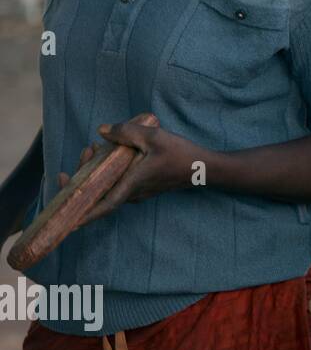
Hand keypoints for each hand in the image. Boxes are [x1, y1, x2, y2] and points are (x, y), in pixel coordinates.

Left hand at [76, 114, 205, 225]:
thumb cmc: (181, 154)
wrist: (204, 167)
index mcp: (132, 183)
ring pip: (109, 187)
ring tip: (95, 149)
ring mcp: (139, 191)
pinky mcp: (144, 187)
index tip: (67, 218)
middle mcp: (133, 192)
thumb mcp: (153, 136)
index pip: (104, 205)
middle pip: (100, 193)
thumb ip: (125, 132)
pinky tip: (110, 155)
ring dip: (96, 172)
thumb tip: (101, 131)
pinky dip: (108, 173)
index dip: (84, 214)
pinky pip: (118, 184)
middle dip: (84, 174)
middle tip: (87, 150)